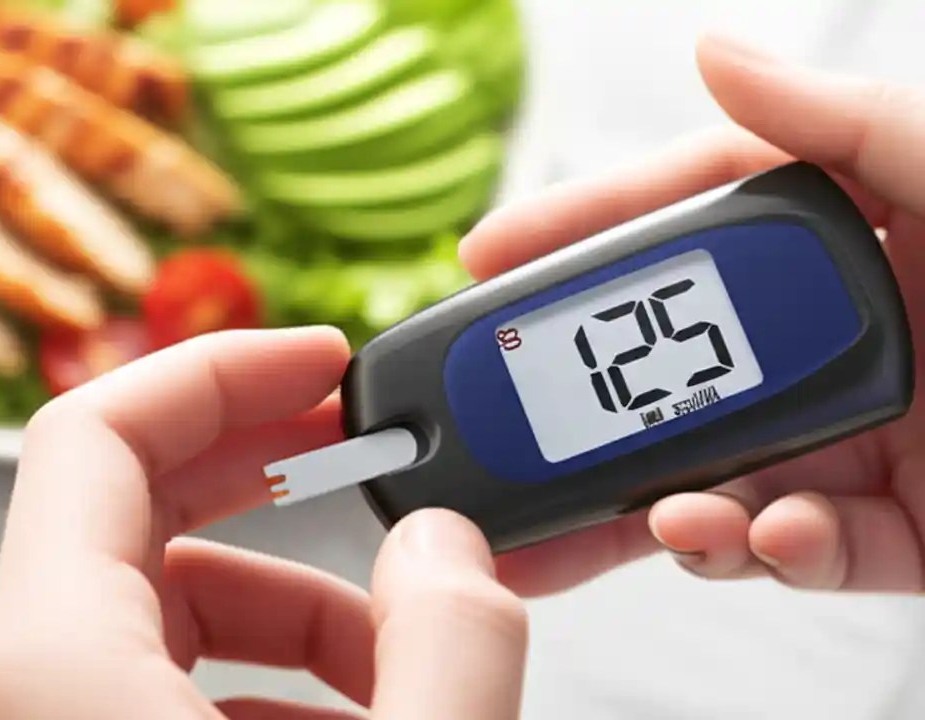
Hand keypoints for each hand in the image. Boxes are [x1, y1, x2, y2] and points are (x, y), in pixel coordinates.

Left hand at [0, 328, 528, 719]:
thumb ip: (449, 644)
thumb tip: (444, 550)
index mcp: (46, 668)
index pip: (92, 434)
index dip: (216, 369)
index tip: (316, 363)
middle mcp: (2, 701)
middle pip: (128, 516)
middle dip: (267, 483)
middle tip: (359, 458)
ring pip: (149, 616)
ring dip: (285, 616)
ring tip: (396, 665)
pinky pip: (142, 691)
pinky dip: (251, 691)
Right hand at [460, 35, 924, 594]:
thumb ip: (839, 119)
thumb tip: (713, 51)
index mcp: (853, 237)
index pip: (686, 224)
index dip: (580, 233)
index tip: (488, 257)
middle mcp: (847, 336)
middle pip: (679, 369)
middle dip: (594, 403)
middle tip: (518, 426)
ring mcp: (873, 439)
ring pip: (722, 473)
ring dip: (674, 500)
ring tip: (667, 514)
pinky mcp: (908, 533)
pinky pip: (811, 552)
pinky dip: (774, 553)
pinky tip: (773, 537)